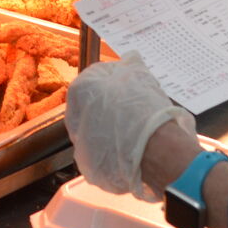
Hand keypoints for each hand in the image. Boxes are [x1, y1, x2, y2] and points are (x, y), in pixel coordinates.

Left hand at [65, 53, 192, 201]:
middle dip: (109, 113)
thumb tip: (131, 58)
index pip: (92, 83)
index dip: (113, 88)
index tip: (127, 94)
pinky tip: (130, 154)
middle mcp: (72, 118)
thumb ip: (130, 65)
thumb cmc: (145, 109)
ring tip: (133, 136)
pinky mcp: (90, 169)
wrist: (154, 148)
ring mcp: (80, 146)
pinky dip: (114, 157)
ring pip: (96, 137)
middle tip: (131, 116)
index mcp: (80, 90)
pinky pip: (101, 159)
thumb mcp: (140, 75)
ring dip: (110, 136)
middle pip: (90, 112)